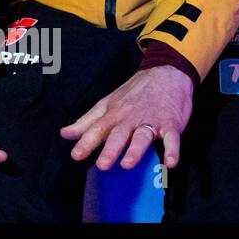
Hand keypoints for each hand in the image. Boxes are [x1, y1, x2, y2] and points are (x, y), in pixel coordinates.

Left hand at [61, 65, 193, 170]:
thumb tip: (65, 134)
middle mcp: (130, 118)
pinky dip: (173, 150)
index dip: (86, 142)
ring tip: (127, 164)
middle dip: (110, 149)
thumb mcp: (107, 104)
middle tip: (102, 165)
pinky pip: (172, 138)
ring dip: (135, 150)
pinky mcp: (171, 124)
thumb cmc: (133, 93)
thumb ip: (87, 122)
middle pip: (118, 134)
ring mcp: (151, 121)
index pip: (97, 129)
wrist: (165, 74)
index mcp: (113, 114)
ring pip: (142, 136)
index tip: (76, 155)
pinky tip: (170, 163)